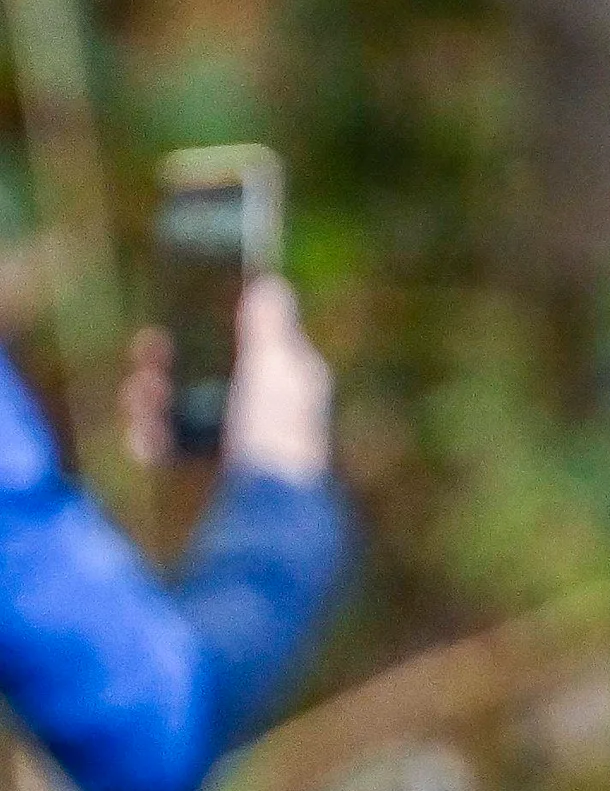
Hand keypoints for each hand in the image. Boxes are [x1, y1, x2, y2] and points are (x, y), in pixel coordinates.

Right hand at [119, 275, 332, 481]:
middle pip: (203, 370)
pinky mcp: (210, 470)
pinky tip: (146, 440)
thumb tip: (270, 284)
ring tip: (140, 398)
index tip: (176, 305)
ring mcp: (234, 439)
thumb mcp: (275, 372)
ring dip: (150, 398)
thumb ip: (269, 330)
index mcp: (288, 381)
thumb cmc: (276, 432)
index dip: (215, 323)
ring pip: (179, 406)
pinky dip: (152, 439)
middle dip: (167, 361)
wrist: (267, 507)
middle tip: (145, 351)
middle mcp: (262, 407)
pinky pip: (171, 445)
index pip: (250, 342)